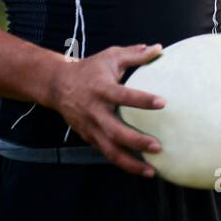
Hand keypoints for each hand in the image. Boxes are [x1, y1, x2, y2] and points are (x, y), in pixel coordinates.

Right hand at [47, 42, 165, 176]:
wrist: (58, 85)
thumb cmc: (91, 69)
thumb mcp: (111, 57)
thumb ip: (135, 55)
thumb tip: (159, 49)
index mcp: (101, 89)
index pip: (123, 96)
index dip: (142, 100)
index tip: (163, 103)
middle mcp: (94, 111)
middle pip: (115, 131)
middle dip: (136, 141)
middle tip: (158, 146)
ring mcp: (90, 127)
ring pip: (109, 150)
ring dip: (130, 163)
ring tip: (151, 171)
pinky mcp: (88, 137)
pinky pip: (106, 153)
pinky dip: (122, 163)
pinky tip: (139, 169)